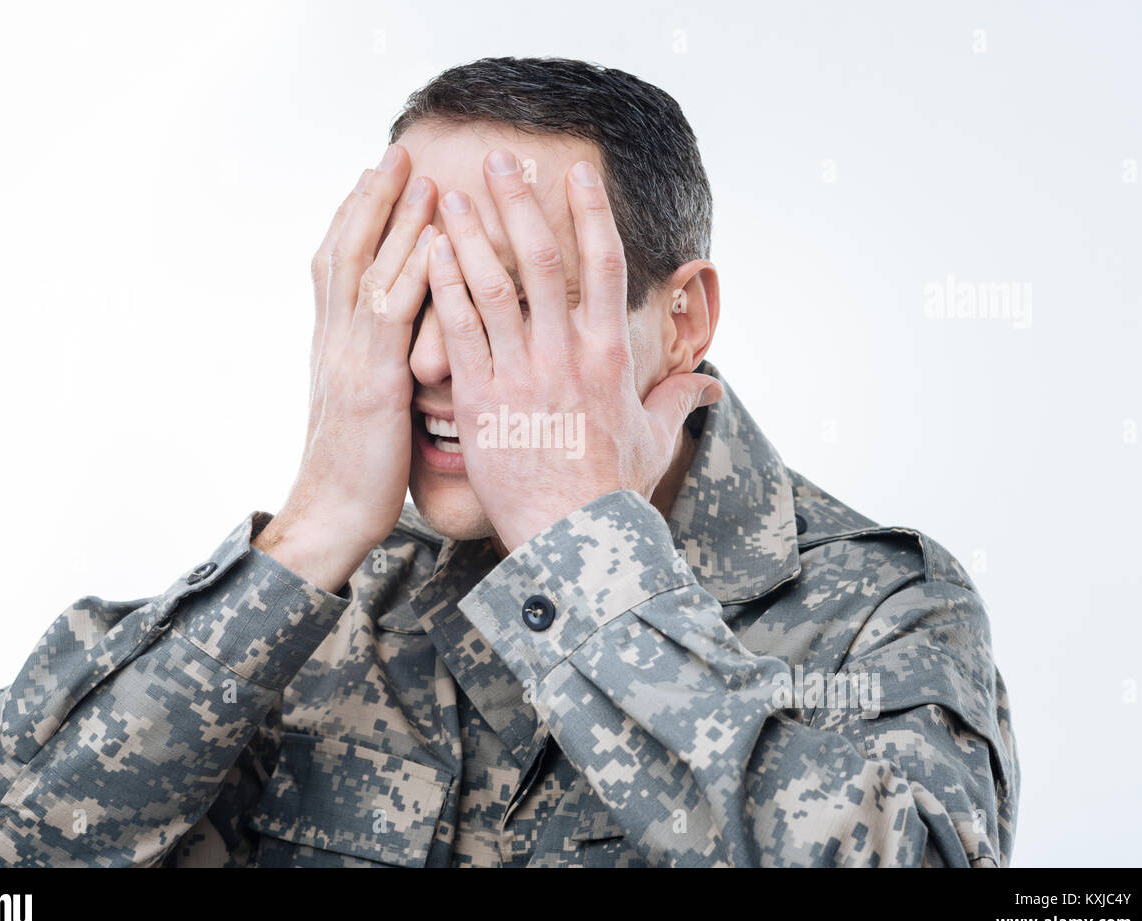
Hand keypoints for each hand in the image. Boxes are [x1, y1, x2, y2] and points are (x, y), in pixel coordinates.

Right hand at [256, 144, 436, 590]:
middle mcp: (334, 340)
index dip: (353, 217)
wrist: (330, 516)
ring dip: (391, 216)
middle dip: (370, 198)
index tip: (372, 178)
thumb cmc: (357, 474)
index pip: (336, 266)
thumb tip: (396, 352)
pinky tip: (435, 237)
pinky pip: (394, 312)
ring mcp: (350, 357)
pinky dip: (411, 269)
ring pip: (366, 268)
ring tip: (415, 172)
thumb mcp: (365, 409)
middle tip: (394, 152)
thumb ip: (377, 369)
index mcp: (332, 346)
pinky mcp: (375, 382)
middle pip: (346, 249)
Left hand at [426, 150, 720, 551]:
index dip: (589, 211)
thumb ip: (677, 401)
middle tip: (498, 159)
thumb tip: (710, 385)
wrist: (573, 540)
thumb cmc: (613, 491)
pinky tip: (431, 253)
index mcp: (608, 354)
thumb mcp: (654, 439)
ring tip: (452, 192)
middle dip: (519, 203)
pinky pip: (458, 332)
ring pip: (493, 287)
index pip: (602, 264)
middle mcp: (565, 353)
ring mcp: (520, 374)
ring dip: (472, 233)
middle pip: (542, 259)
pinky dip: (444, 287)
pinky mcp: (480, 400)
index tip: (575, 173)